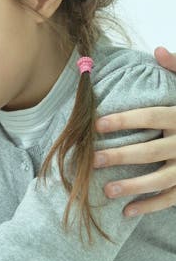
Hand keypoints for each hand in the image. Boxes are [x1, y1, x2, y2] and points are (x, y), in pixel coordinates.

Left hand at [94, 47, 175, 216]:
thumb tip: (158, 50)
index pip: (151, 117)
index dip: (124, 120)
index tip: (97, 124)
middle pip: (150, 150)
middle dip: (120, 156)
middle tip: (92, 160)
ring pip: (160, 179)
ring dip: (133, 186)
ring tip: (106, 190)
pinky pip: (171, 198)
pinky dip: (150, 206)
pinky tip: (127, 211)